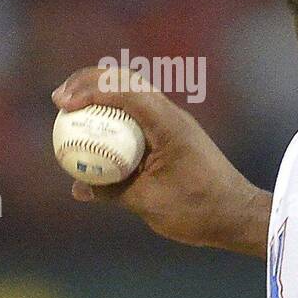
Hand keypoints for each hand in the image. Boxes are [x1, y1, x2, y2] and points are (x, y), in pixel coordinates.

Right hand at [52, 68, 270, 256]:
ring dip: (101, 97)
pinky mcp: (172, 137)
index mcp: (170, 126)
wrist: (238, 216)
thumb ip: (112, 191)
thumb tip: (79, 186)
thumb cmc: (200, 210)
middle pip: (127, 82)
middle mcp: (172, 117)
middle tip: (59, 100)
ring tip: (69, 111)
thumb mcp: (149, 203)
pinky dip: (113, 118)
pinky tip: (94, 134)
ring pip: (132, 96)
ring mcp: (173, 125)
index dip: (91, 90)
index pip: (127, 90)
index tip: (62, 105)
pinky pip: (137, 118)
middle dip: (89, 83)